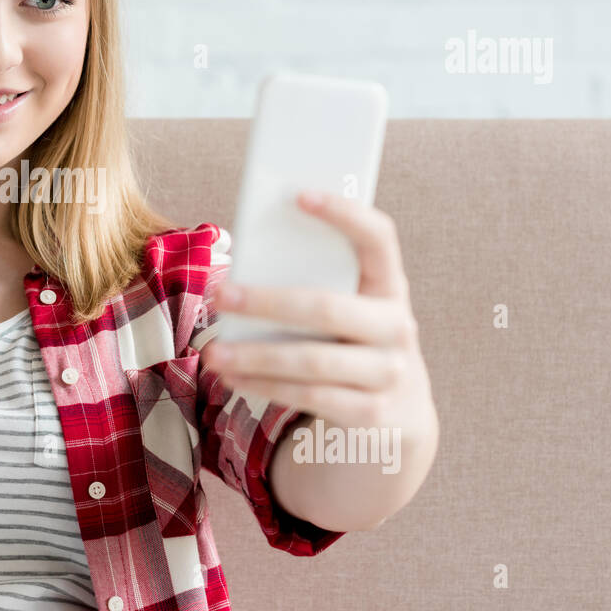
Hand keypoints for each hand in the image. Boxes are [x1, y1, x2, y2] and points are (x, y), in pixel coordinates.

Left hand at [201, 190, 436, 450]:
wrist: (398, 414)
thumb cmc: (349, 340)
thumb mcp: (347, 306)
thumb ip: (314, 282)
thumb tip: (246, 264)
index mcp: (389, 285)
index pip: (379, 238)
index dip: (345, 213)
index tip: (299, 195)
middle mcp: (397, 327)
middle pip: (326, 307)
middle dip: (266, 301)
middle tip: (219, 294)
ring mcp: (388, 374)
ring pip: (312, 361)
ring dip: (254, 355)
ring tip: (211, 353)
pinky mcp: (371, 415)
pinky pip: (309, 398)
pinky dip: (264, 386)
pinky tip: (232, 377)